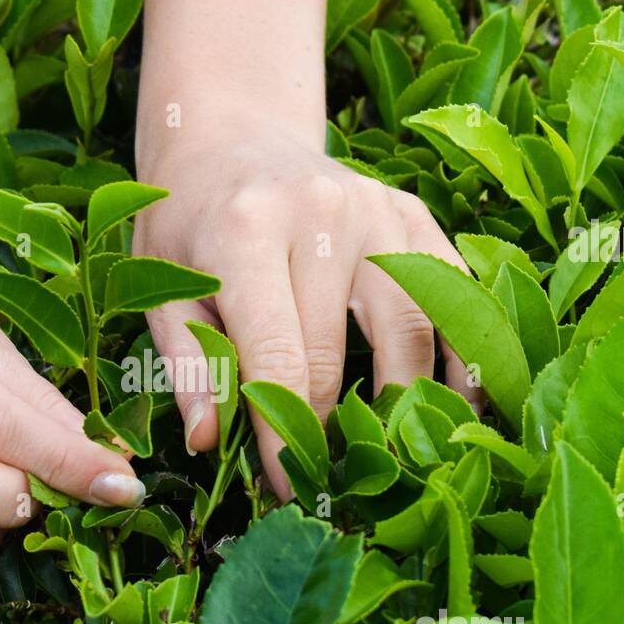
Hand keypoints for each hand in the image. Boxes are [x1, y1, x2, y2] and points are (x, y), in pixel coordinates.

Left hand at [134, 125, 479, 495]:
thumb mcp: (161, 285)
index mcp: (245, 231)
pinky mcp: (412, 213)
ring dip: (407, 404)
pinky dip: (461, 353)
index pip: (276, 356)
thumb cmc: (187, 223)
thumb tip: (206, 440)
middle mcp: (320, 214)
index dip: (283, 432)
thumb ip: (186, 361)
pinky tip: (456, 405)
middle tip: (329, 482)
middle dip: (333, 430)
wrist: (231, 139)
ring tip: (395, 460)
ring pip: (414, 327)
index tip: (284, 485)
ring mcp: (376, 209)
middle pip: (341, 353)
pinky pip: (454, 293)